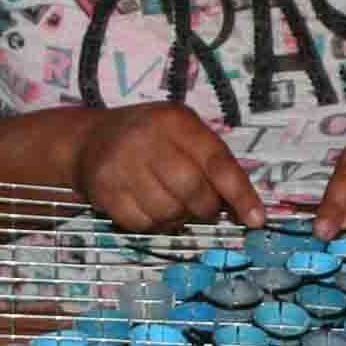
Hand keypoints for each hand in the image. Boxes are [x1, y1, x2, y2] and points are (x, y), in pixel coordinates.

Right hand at [68, 105, 264, 231]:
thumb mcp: (182, 133)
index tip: (256, 219)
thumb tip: (245, 207)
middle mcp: (147, 139)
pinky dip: (154, 224)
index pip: (217, 161)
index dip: (240, 194)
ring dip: (179, 218)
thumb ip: (213, 162)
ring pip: (168, 212)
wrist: (89, 139)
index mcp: (176, 121)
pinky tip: (150, 207)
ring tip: (173, 203)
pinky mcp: (104, 190)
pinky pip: (143, 224)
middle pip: (193, 190)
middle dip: (207, 209)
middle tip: (205, 209)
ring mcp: (122, 165)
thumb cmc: (149, 138)